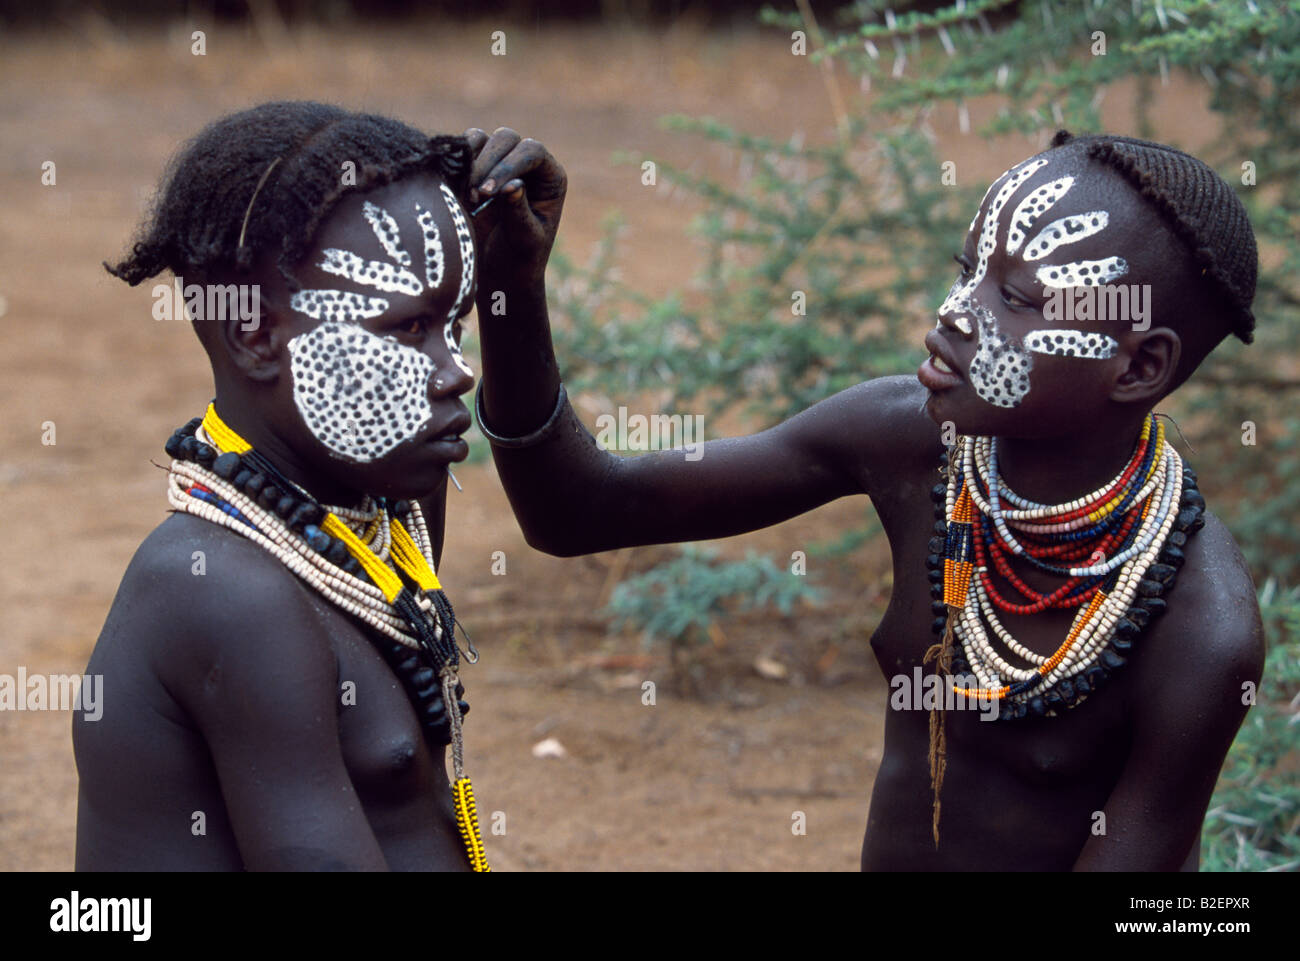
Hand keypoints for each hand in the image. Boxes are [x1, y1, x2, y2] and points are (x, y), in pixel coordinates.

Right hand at [464, 126, 566, 293]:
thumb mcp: (524, 240)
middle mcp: (526, 164)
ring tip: (467, 199)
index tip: (488, 194)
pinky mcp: (474, 167)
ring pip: (481, 138)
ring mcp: (499, 162)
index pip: (532, 152)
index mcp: (550, 178)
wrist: (496, 272)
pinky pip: (461, 150)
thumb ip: (520, 212)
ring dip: (470, 164)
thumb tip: (513, 184)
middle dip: (487, 164)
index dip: (509, 165)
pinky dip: (455, 165)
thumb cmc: (519, 259)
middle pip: (506, 138)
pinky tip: (453, 191)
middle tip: (476, 197)